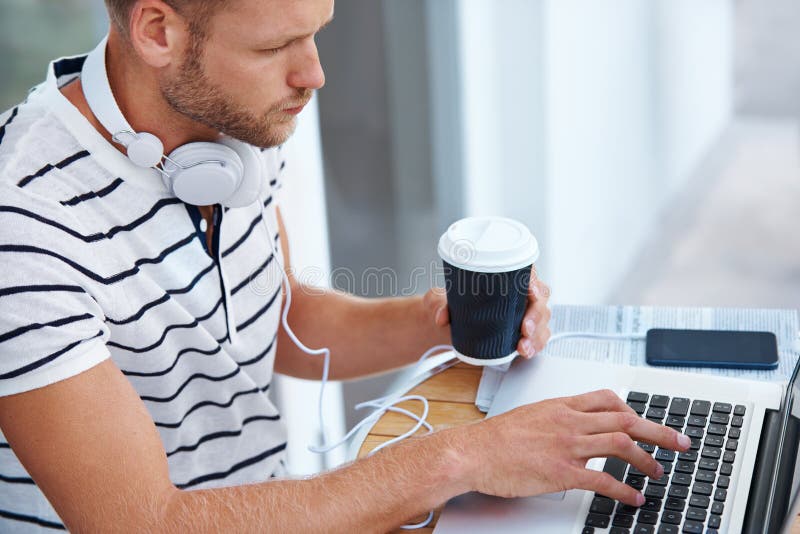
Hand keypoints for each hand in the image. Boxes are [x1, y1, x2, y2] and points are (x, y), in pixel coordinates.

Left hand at [423, 266, 550, 357]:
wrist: (448, 323)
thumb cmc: (452, 303)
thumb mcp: (440, 299)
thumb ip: (439, 303)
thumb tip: (441, 316)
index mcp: (505, 277)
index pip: (527, 274)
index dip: (534, 281)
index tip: (531, 291)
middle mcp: (519, 294)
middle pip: (540, 300)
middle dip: (537, 315)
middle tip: (525, 327)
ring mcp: (524, 314)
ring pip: (542, 322)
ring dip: (537, 335)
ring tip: (523, 346)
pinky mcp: (523, 333)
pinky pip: (537, 338)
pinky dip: (534, 346)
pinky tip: (526, 351)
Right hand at [460, 389, 690, 504]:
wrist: (472, 452)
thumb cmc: (495, 437)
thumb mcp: (530, 415)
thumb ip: (556, 418)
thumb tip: (573, 425)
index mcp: (561, 406)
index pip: (608, 399)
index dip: (634, 409)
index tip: (647, 420)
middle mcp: (569, 421)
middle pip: (626, 418)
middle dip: (659, 431)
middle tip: (680, 442)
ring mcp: (567, 446)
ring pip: (621, 444)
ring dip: (647, 460)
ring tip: (658, 472)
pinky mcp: (562, 472)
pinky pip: (604, 479)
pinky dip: (625, 490)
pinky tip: (634, 498)